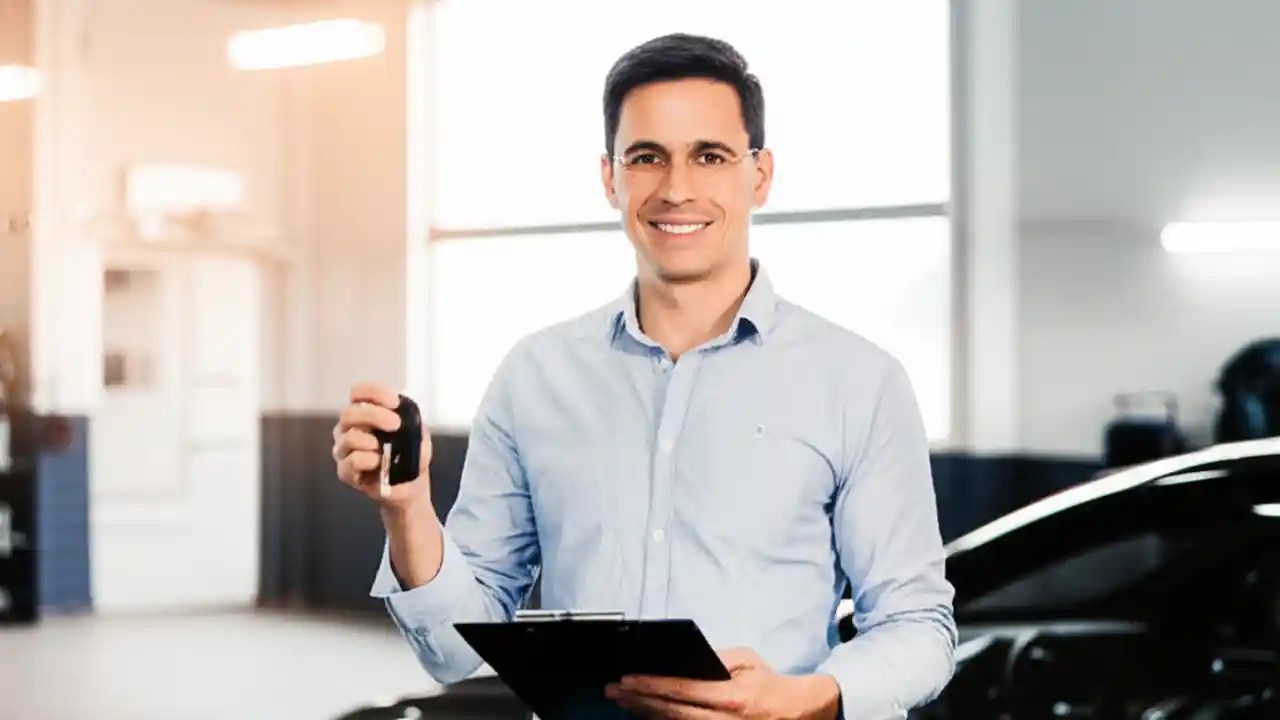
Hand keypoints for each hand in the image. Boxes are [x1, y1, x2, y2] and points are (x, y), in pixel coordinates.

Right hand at [332, 382, 433, 509]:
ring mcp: (344, 450)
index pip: (358, 392)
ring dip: (369, 440)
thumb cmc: (410, 455)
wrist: (410, 486)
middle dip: (374, 415)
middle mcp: (349, 428)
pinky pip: (351, 461)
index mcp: (364, 413)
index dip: (374, 393)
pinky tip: (378, 463)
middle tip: (395, 424)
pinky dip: (367, 460)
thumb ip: (413, 419)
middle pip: (349, 412)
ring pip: (349, 437)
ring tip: (383, 449)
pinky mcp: (345, 471)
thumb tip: (408, 411)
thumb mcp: (418, 433)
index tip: (394, 402)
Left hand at [605, 647, 840, 718]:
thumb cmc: (770, 685)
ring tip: (624, 703)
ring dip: (646, 715)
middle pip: (671, 713)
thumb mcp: (747, 661)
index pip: (682, 690)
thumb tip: (686, 659)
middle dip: (639, 702)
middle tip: (614, 692)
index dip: (651, 686)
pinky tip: (647, 717)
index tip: (628, 679)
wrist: (799, 713)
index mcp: (731, 696)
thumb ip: (717, 659)